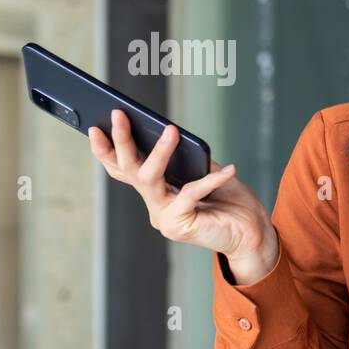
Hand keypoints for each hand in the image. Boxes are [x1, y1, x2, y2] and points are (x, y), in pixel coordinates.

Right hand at [87, 109, 278, 282]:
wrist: (252, 234)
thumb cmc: (231, 202)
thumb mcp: (205, 172)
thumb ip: (186, 158)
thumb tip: (170, 132)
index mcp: (156, 192)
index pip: (124, 170)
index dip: (106, 150)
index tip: (96, 127)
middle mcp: (154, 205)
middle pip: (130, 170)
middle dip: (122, 140)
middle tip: (119, 114)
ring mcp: (163, 217)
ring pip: (149, 179)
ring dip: (159, 152)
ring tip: (170, 130)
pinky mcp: (178, 226)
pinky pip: (190, 193)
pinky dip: (211, 179)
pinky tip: (228, 170)